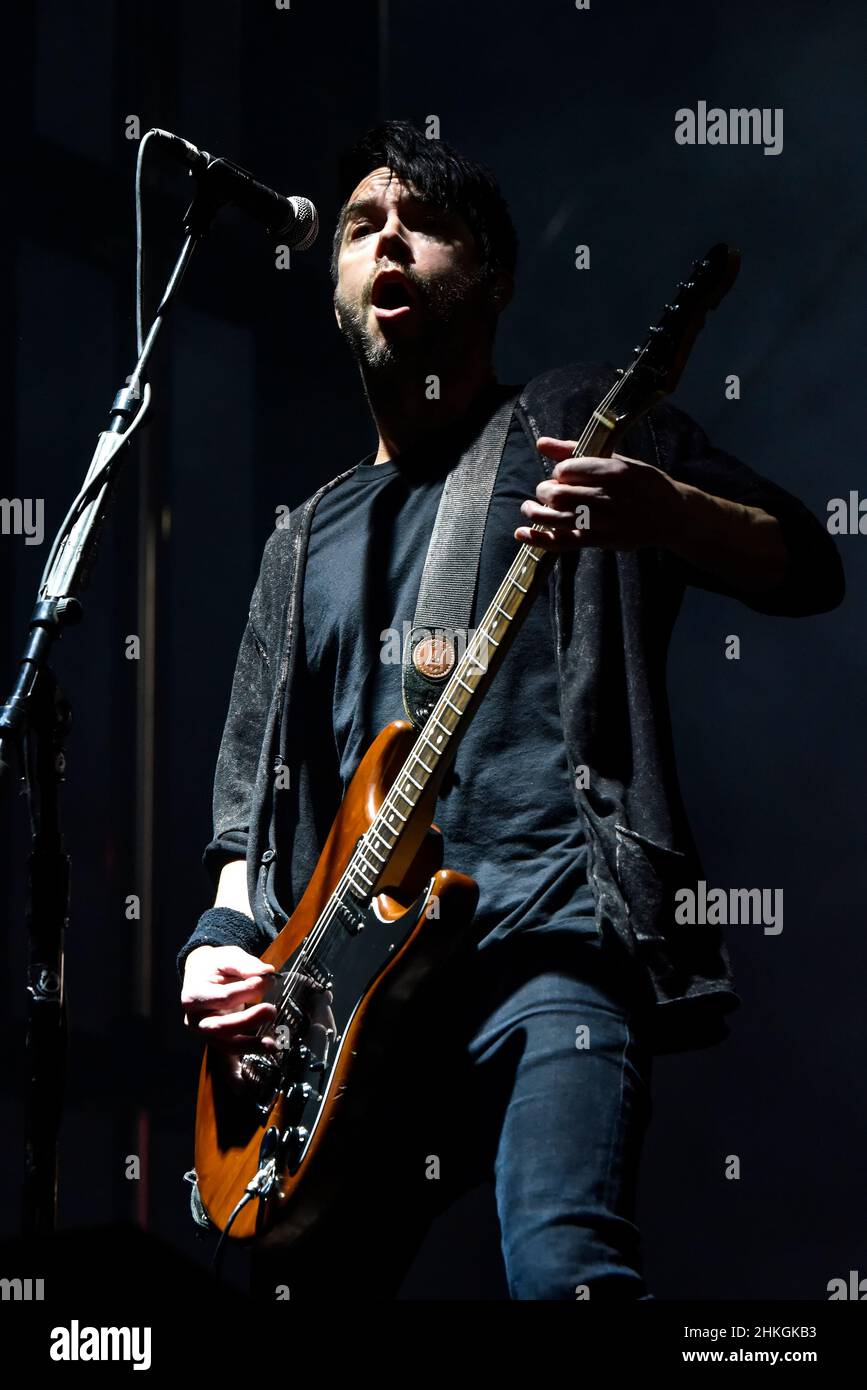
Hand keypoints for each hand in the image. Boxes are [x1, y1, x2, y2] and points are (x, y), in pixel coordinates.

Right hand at [181, 944, 277, 1092]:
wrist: (202, 975)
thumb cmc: (214, 966)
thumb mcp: (227, 957)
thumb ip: (245, 964)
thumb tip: (267, 972)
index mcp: (194, 995)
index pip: (223, 998)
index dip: (246, 991)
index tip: (268, 981)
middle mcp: (195, 1019)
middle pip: (220, 1026)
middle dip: (247, 1021)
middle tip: (271, 1010)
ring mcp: (205, 1033)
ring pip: (225, 1044)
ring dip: (249, 1045)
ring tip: (271, 1043)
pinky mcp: (216, 1040)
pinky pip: (230, 1052)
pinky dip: (244, 1056)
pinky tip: (259, 1058)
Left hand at [514, 437, 683, 552]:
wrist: (672, 514)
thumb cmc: (642, 483)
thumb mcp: (616, 460)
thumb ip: (576, 451)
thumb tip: (541, 442)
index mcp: (614, 471)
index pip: (568, 470)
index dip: (558, 473)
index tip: (562, 475)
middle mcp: (609, 497)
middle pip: (559, 495)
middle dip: (544, 492)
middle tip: (545, 492)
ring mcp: (606, 522)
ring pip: (558, 518)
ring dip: (536, 513)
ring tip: (528, 509)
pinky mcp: (602, 541)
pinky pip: (564, 542)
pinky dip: (539, 539)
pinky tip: (521, 534)